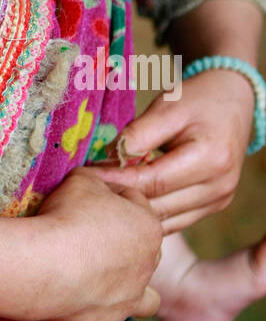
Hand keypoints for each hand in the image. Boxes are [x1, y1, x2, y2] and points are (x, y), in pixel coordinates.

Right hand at [36, 167, 162, 320]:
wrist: (49, 264)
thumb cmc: (68, 216)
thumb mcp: (82, 181)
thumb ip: (97, 181)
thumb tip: (98, 182)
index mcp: (148, 226)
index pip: (137, 204)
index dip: (113, 196)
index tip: (89, 196)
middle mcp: (148, 265)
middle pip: (145, 251)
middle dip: (126, 245)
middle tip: (92, 237)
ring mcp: (130, 299)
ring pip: (147, 301)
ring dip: (133, 294)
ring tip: (108, 285)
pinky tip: (91, 315)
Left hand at [87, 68, 254, 232]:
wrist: (233, 102)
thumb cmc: (198, 99)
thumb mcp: (167, 106)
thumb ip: (139, 133)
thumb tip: (110, 159)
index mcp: (211, 159)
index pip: (154, 181)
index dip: (118, 181)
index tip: (87, 177)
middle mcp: (219, 187)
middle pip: (160, 206)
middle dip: (121, 200)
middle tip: (87, 192)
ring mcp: (219, 201)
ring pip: (166, 220)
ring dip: (134, 213)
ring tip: (102, 199)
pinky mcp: (213, 206)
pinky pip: (175, 220)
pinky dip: (150, 216)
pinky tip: (125, 204)